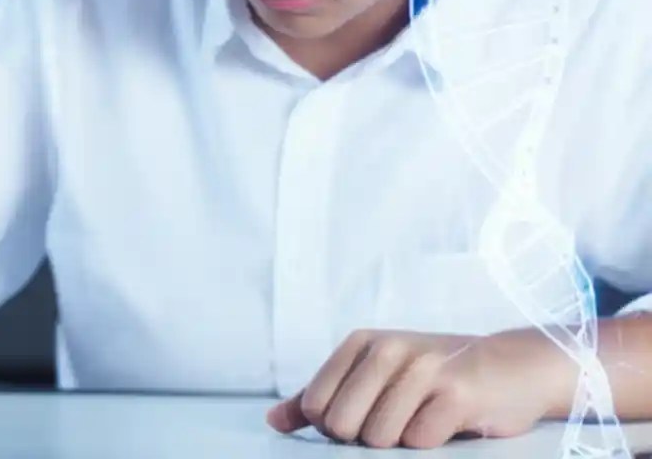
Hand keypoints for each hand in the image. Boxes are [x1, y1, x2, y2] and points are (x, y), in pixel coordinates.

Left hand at [266, 328, 571, 448]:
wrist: (513, 367)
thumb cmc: (435, 376)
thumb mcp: (375, 375)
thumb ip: (322, 397)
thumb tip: (274, 421)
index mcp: (361, 343)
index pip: (315, 405)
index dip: (334, 428)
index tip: (364, 419)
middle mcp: (388, 349)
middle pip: (341, 425)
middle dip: (363, 439)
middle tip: (395, 423)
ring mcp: (423, 369)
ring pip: (379, 437)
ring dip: (400, 442)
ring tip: (421, 420)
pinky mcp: (457, 393)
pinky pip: (419, 441)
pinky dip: (429, 444)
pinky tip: (445, 423)